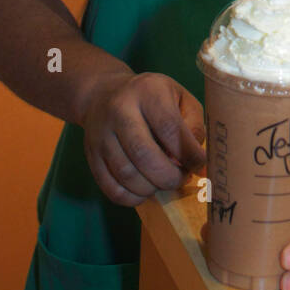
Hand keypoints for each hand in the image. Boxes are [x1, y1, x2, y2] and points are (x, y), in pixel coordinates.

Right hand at [79, 71, 205, 206]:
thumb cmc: (153, 98)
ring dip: (152, 188)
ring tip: (164, 181)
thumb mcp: (180, 98)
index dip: (188, 153)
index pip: (169, 128)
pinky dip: (133, 198)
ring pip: (127, 175)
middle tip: (182, 178)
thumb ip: (194, 126)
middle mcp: (119, 110)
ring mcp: (101, 134)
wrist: (105, 94)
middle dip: (169, 176)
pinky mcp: (91, 155)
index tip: (199, 164)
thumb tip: (198, 162)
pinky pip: (111, 188)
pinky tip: (145, 189)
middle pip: (144, 154)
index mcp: (147, 91)